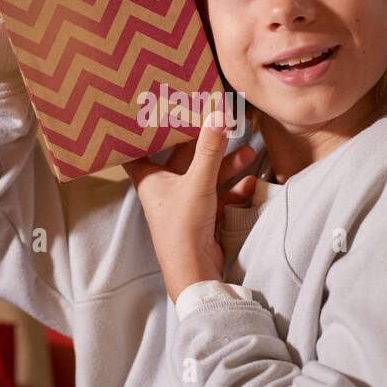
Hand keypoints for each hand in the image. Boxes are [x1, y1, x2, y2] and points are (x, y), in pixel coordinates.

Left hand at [123, 110, 260, 302]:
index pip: (137, 152)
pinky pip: (218, 197)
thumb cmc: (182, 228)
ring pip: (205, 177)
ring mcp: (184, 204)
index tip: (148, 115)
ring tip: (247, 152)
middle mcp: (165, 191)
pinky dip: (233, 189)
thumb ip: (209, 149)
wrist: (194, 271)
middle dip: (203, 144)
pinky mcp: (202, 218)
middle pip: (182, 159)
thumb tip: (217, 115)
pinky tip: (249, 184)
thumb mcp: (198, 182)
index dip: (141, 135)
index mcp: (151, 180)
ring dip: (225, 165)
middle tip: (219, 124)